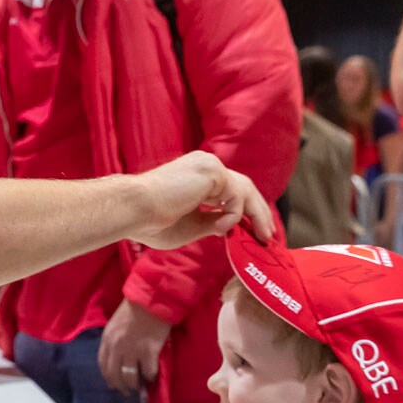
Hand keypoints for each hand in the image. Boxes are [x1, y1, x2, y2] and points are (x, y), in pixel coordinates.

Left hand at [98, 300, 170, 393]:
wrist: (151, 299)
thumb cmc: (134, 309)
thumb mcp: (115, 324)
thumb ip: (113, 340)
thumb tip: (118, 358)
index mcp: (107, 339)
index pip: (103, 365)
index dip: (108, 377)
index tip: (114, 383)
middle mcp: (116, 347)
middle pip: (114, 375)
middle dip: (120, 386)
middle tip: (127, 391)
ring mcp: (133, 350)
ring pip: (129, 377)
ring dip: (134, 385)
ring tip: (140, 385)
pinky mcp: (149, 351)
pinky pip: (148, 372)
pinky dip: (150, 377)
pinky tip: (153, 376)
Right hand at [131, 151, 273, 249]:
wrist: (134, 210)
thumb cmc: (151, 222)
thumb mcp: (191, 226)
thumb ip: (212, 223)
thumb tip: (230, 227)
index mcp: (196, 177)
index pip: (230, 190)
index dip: (245, 211)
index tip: (253, 232)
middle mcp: (204, 166)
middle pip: (243, 186)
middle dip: (258, 213)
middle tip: (268, 236)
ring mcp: (209, 166)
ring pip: (244, 189)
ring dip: (256, 215)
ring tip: (262, 236)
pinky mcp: (212, 171)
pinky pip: (236, 195)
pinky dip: (234, 214)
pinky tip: (222, 227)